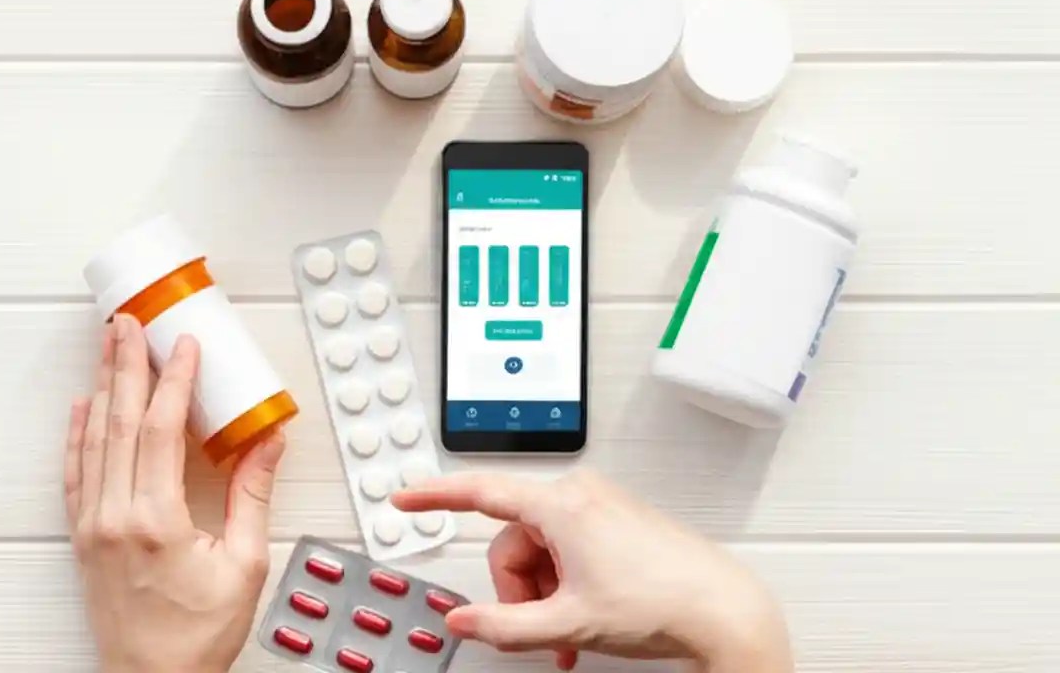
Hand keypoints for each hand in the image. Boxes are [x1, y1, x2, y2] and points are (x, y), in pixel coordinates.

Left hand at [64, 315, 285, 672]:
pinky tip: (81, 408)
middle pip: (119, 422)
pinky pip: (75, 473)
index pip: (161, 430)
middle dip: (126, 365)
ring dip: (102, 387)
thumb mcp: (244, 566)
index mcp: (156, 519)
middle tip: (130, 323)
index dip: (174, 381)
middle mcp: (115, 516)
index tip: (185, 346)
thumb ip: (253, 496)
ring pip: (95, 439)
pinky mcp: (84, 538)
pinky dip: (77, 435)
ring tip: (109, 347)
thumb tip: (267, 443)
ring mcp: (94, 526)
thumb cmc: (196, 638)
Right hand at [392, 470, 792, 672]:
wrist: (722, 609)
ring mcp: (600, 506)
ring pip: (540, 550)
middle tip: (536, 630)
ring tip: (566, 634)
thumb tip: (462, 620)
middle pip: (513, 541)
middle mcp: (580, 494)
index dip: (435, 497)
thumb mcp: (569, 624)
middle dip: (517, 590)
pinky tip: (580, 618)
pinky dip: (564, 585)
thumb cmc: (660, 603)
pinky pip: (567, 549)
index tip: (405, 499)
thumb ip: (504, 626)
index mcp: (562, 505)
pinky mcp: (615, 521)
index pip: (481, 493)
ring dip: (543, 594)